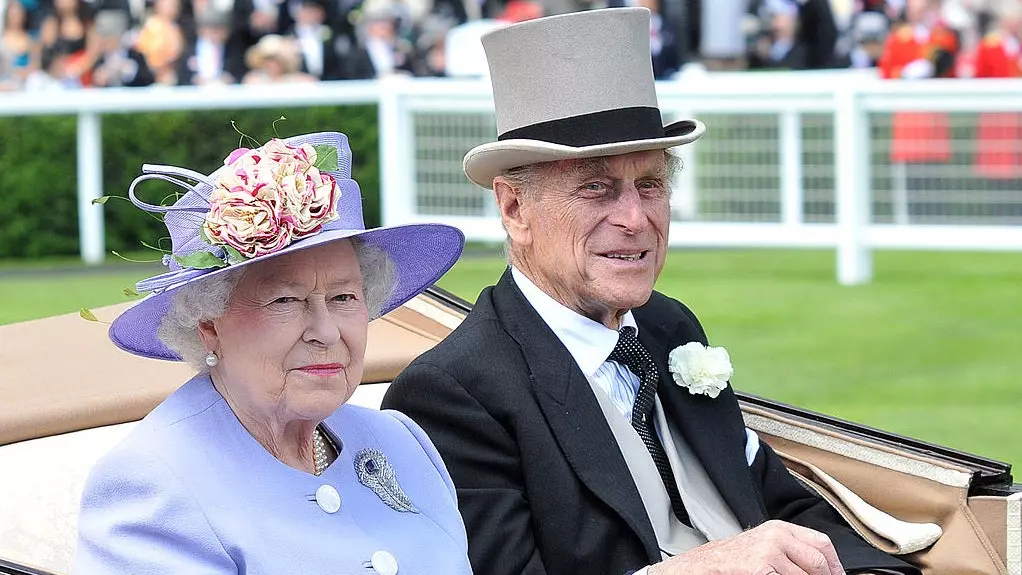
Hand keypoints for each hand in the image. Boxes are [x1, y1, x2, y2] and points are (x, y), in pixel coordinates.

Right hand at [649, 520, 843, 574]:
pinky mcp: (761, 568)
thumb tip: (821, 566)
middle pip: (818, 561)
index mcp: (781, 528)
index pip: (822, 543)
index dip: (835, 564)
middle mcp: (777, 536)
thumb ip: (791, 549)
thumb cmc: (736, 558)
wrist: (706, 564)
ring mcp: (769, 552)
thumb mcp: (765, 545)